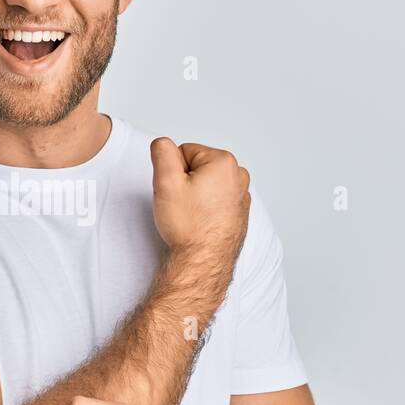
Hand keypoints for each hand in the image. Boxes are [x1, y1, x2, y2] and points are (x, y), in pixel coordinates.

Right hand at [149, 137, 250, 265]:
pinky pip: (216, 200)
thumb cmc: (189, 226)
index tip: (177, 192)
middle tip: (183, 204)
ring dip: (196, 195)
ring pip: (206, 184)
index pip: (184, 152)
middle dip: (186, 182)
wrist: (204, 261)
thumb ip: (162, 152)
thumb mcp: (166, 181)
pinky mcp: (240, 212)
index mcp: (223, 162)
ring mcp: (242, 195)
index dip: (173, 172)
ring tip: (193, 215)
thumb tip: (163, 143)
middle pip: (198, 166)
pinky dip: (207, 208)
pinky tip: (202, 222)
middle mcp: (238, 175)